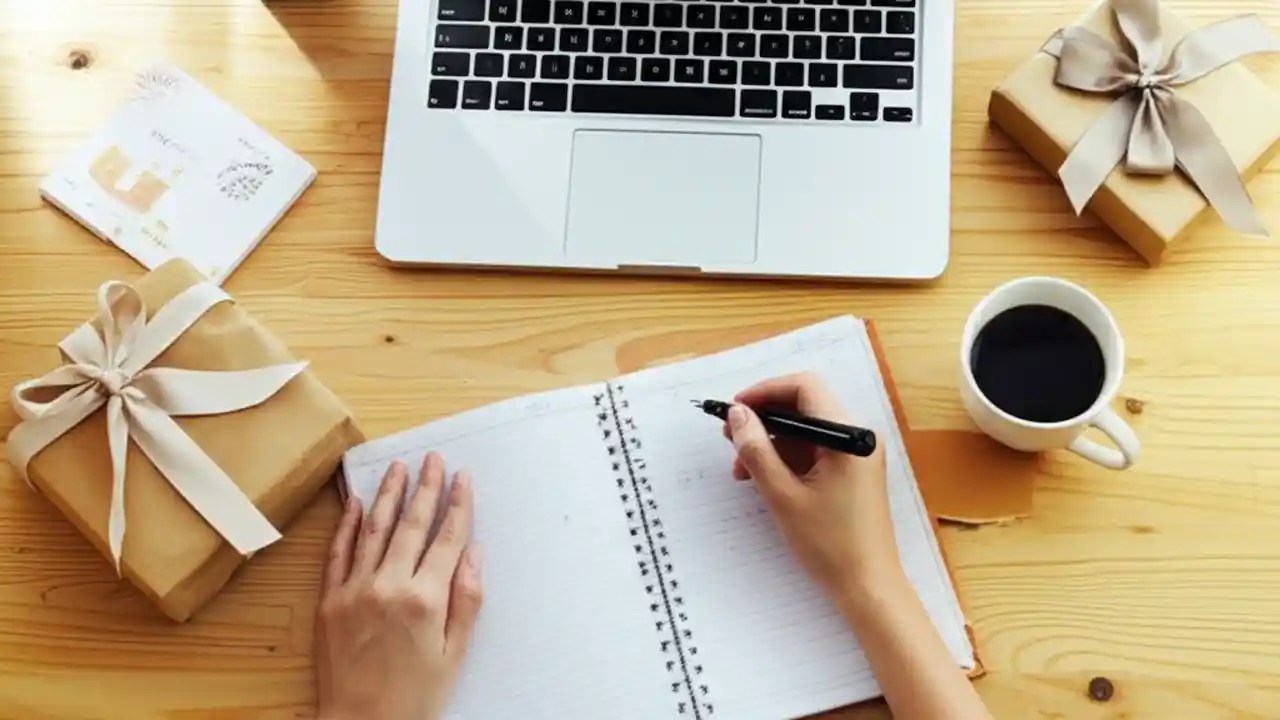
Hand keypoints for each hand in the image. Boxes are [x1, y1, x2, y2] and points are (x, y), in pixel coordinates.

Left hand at [314, 453, 481, 719]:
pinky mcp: (330, 600)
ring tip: (399, 468)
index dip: (458, 505)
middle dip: (427, 488)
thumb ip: (467, 601)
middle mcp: (389, 586)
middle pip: (413, 526)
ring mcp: (355, 590)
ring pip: (375, 530)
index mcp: (426, 599)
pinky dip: (347, 525)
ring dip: (390, 496)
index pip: (447, 539)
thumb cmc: (413, 698)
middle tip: (434, 460)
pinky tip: (357, 503)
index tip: (463, 478)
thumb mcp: (455, 654)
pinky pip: (339, 553)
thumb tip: (473, 555)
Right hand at [724, 373, 901, 601]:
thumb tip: (737, 415)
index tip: (735, 410)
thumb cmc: (830, 545)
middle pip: (804, 406)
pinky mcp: (852, 473)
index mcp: (848, 436)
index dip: (765, 392)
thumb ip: (757, 450)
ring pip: (806, 430)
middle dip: (764, 418)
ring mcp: (857, 456)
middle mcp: (857, 437)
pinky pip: (815, 451)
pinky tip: (763, 478)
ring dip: (771, 442)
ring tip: (741, 469)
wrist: (868, 587)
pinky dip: (787, 458)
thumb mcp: (782, 495)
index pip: (804, 387)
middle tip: (730, 437)